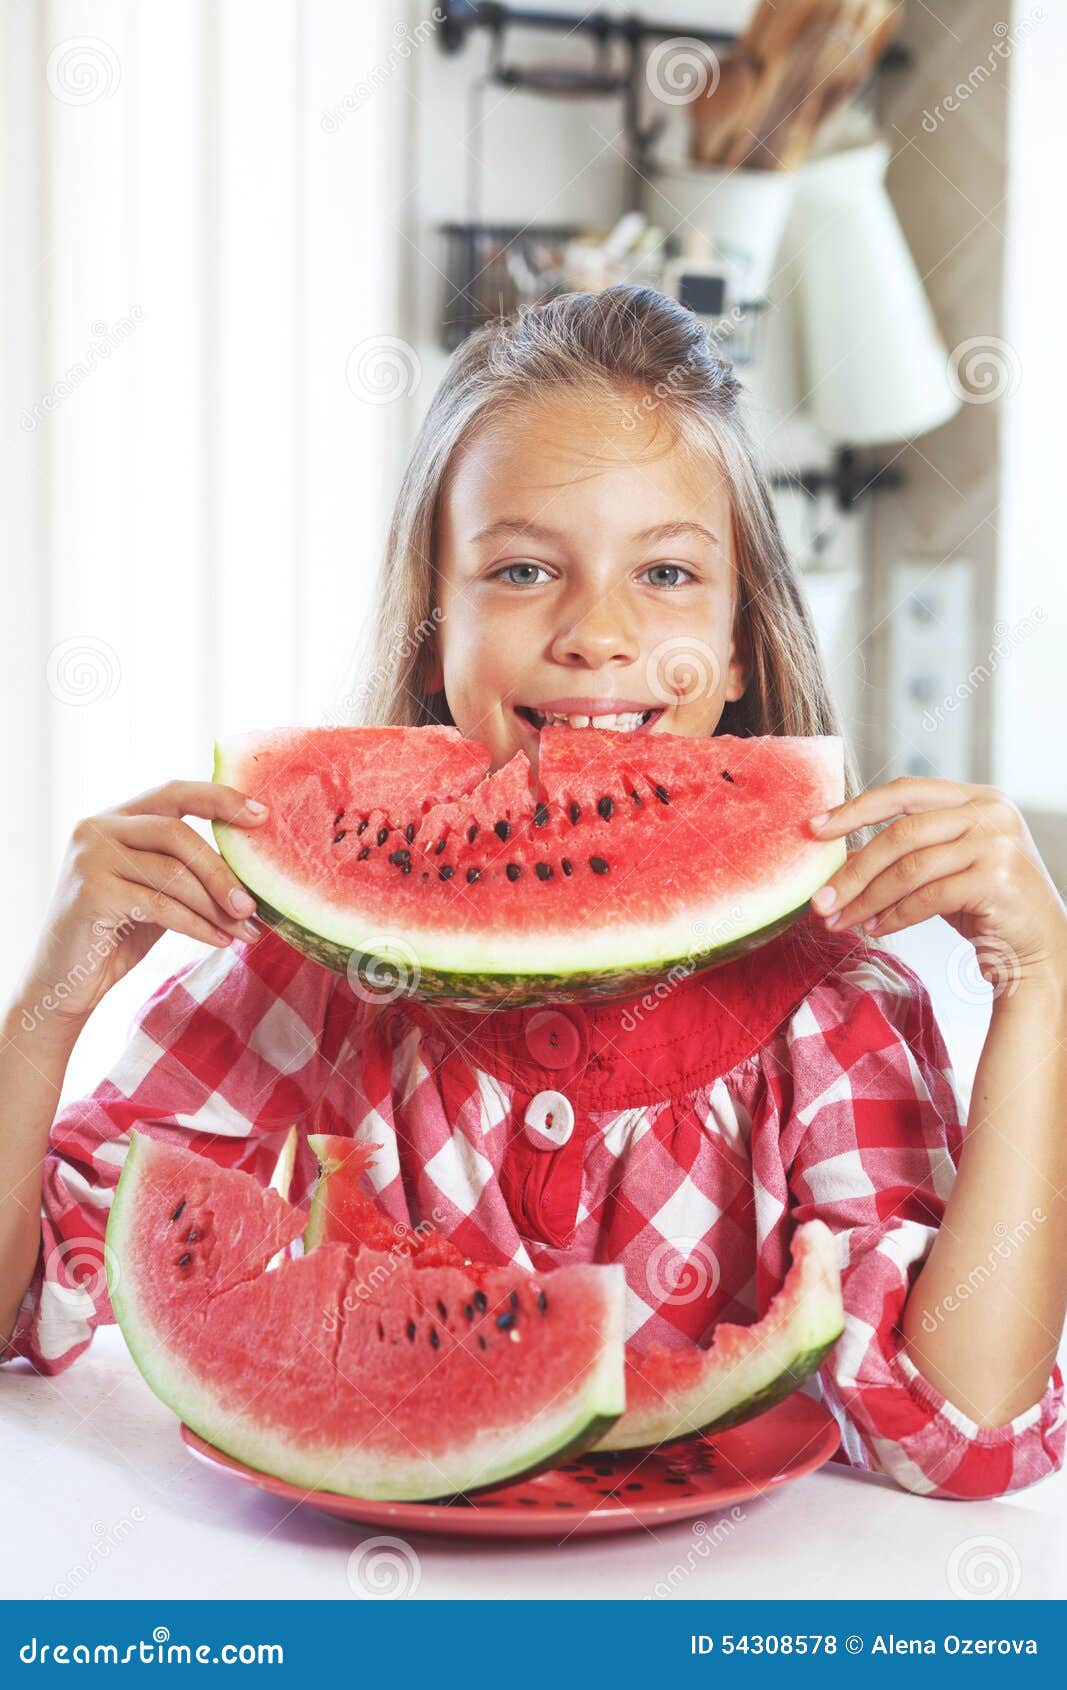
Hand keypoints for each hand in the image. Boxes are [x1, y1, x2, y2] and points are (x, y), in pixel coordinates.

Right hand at [16, 781, 270, 1032]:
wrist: (64, 980)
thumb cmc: (118, 932)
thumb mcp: (157, 890)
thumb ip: (187, 868)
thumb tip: (254, 869)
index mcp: (118, 817)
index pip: (175, 792)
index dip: (221, 799)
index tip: (262, 815)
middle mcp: (98, 827)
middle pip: (178, 834)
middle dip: (222, 871)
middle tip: (254, 905)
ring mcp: (90, 857)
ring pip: (172, 873)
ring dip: (216, 906)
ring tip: (245, 931)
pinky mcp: (90, 892)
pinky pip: (159, 905)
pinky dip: (197, 925)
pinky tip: (219, 941)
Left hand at [808, 776, 1066, 988]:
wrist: (1039, 948)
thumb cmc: (983, 905)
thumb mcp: (943, 867)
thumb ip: (902, 852)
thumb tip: (835, 857)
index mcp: (976, 796)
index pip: (904, 791)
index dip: (855, 809)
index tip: (814, 829)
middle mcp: (991, 811)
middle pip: (901, 834)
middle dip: (853, 870)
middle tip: (820, 899)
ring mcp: (998, 843)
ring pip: (910, 868)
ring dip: (867, 899)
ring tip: (841, 921)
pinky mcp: (998, 880)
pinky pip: (929, 897)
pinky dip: (895, 916)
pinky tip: (875, 929)